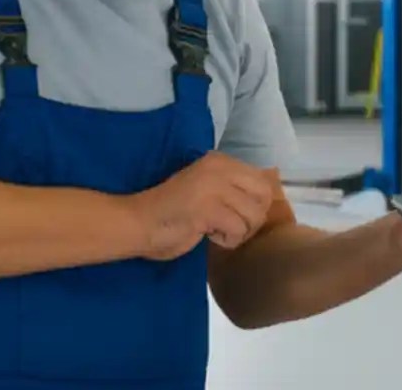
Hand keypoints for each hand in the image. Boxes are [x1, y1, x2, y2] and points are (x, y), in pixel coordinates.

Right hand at [127, 153, 274, 260]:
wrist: (138, 222)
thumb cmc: (171, 211)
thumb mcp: (206, 188)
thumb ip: (231, 188)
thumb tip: (263, 201)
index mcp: (220, 160)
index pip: (261, 180)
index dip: (254, 204)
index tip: (234, 214)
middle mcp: (220, 168)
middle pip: (263, 196)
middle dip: (253, 218)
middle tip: (232, 226)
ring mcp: (214, 187)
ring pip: (253, 215)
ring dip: (239, 231)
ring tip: (216, 230)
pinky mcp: (209, 208)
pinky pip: (238, 230)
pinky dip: (227, 240)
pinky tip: (209, 235)